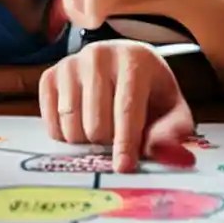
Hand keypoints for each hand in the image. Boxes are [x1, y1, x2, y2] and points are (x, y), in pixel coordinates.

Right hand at [38, 40, 195, 172]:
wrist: (124, 66)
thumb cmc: (150, 92)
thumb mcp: (172, 108)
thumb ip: (174, 130)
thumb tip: (155, 149)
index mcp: (134, 60)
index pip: (126, 108)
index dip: (125, 142)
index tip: (123, 167)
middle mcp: (98, 55)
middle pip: (95, 121)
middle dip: (107, 144)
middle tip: (116, 141)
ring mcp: (70, 64)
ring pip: (70, 123)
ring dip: (85, 142)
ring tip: (100, 134)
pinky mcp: (50, 76)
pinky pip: (51, 121)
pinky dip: (64, 136)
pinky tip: (80, 128)